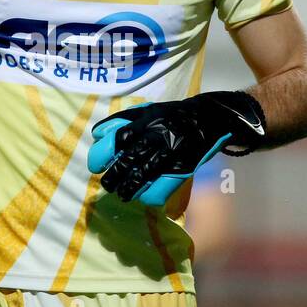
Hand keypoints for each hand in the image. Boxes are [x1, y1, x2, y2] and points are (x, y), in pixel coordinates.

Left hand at [86, 90, 266, 204]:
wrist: (210, 118)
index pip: (117, 140)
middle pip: (127, 162)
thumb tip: (97, 134)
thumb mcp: (147, 110)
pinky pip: (162, 188)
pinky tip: (144, 196)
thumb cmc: (173, 114)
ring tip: (122, 194)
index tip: (97, 165)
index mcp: (147, 122)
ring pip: (142, 178)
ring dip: (128, 190)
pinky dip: (149, 195)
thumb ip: (122, 121)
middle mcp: (158, 137)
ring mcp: (172, 154)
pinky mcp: (183, 168)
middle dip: (113, 178)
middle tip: (108, 185)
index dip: (102, 155)